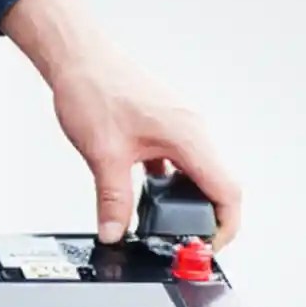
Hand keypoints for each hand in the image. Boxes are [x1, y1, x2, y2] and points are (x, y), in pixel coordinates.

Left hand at [1, 0, 240, 248]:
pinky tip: (149, 196)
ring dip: (189, 201)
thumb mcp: (104, 156)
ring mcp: (181, 126)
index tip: (207, 249)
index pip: (226, 192)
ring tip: (167, 224)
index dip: (224, 228)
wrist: (78, 56)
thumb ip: (113, 202)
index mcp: (188, 136)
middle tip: (184, 243)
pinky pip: (181, 162)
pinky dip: (173, 185)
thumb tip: (115, 233)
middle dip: (207, 220)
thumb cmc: (95, 88)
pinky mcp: (166, 125)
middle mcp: (192, 129)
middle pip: (219, 185)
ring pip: (201, 173)